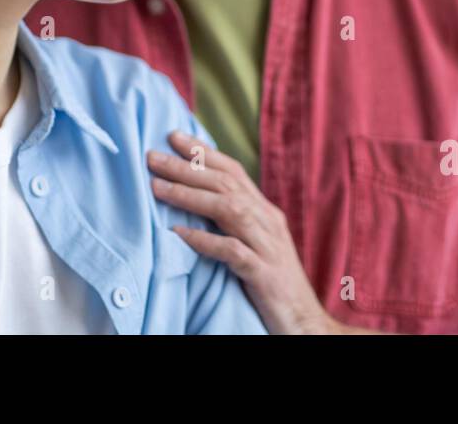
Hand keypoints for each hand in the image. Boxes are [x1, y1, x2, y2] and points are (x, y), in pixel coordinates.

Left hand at [147, 130, 339, 333]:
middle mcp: (268, 222)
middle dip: (187, 167)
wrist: (305, 321)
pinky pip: (232, 252)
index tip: (173, 136)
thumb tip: (196, 198)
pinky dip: (205, 241)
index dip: (204, 152)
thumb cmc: (273, 282)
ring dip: (190, 196)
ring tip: (157, 187)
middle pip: (226, 184)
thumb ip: (233, 220)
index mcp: (265, 212)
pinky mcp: (264, 274)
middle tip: (153, 156)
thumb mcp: (256, 243)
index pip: (234, 171)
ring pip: (229, 210)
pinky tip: (180, 234)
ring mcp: (267, 247)